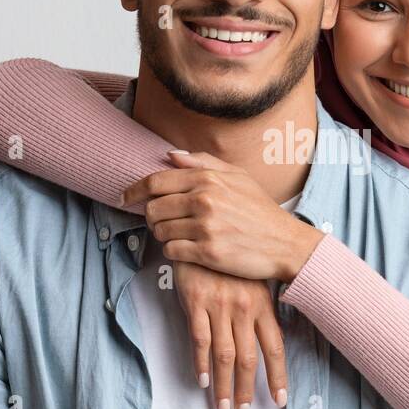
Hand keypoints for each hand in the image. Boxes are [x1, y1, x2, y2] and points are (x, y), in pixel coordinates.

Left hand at [123, 151, 324, 282]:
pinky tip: (188, 250)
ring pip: (160, 232)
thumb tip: (170, 156)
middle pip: (153, 209)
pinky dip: (174, 252)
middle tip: (163, 222)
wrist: (285, 243)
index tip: (123, 198)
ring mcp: (206, 227)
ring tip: (180, 236)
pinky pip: (171, 252)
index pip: (156, 181)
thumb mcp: (238, 176)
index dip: (133, 190)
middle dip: (152, 217)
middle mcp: (204, 201)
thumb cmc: (260, 210)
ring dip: (164, 236)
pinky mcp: (208, 253)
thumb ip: (203, 163)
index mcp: (208, 179)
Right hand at [171, 260, 286, 408]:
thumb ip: (261, 310)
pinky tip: (202, 380)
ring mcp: (219, 306)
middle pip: (249, 359)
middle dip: (247, 390)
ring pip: (224, 355)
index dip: (277, 376)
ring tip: (223, 408)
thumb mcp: (254, 281)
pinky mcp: (196, 302)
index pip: (274, 348)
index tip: (279, 400)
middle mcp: (244, 308)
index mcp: (263, 304)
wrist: (205, 229)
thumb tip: (270, 342)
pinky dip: (201, 363)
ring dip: (224, 385)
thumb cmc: (231, 259)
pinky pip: (199, 339)